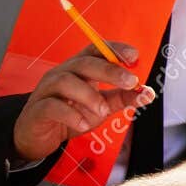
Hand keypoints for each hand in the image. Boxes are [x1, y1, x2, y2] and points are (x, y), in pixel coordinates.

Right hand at [12, 42, 152, 163]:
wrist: (39, 136)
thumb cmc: (72, 115)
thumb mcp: (102, 106)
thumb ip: (122, 98)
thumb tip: (148, 93)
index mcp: (79, 68)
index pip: (96, 49)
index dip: (114, 49)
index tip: (134, 56)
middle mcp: (62, 73)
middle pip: (84, 63)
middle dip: (110, 70)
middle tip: (131, 82)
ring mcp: (47, 90)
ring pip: (66, 82)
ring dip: (90, 95)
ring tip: (103, 111)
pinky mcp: (37, 109)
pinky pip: (52, 106)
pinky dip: (71, 115)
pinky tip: (84, 124)